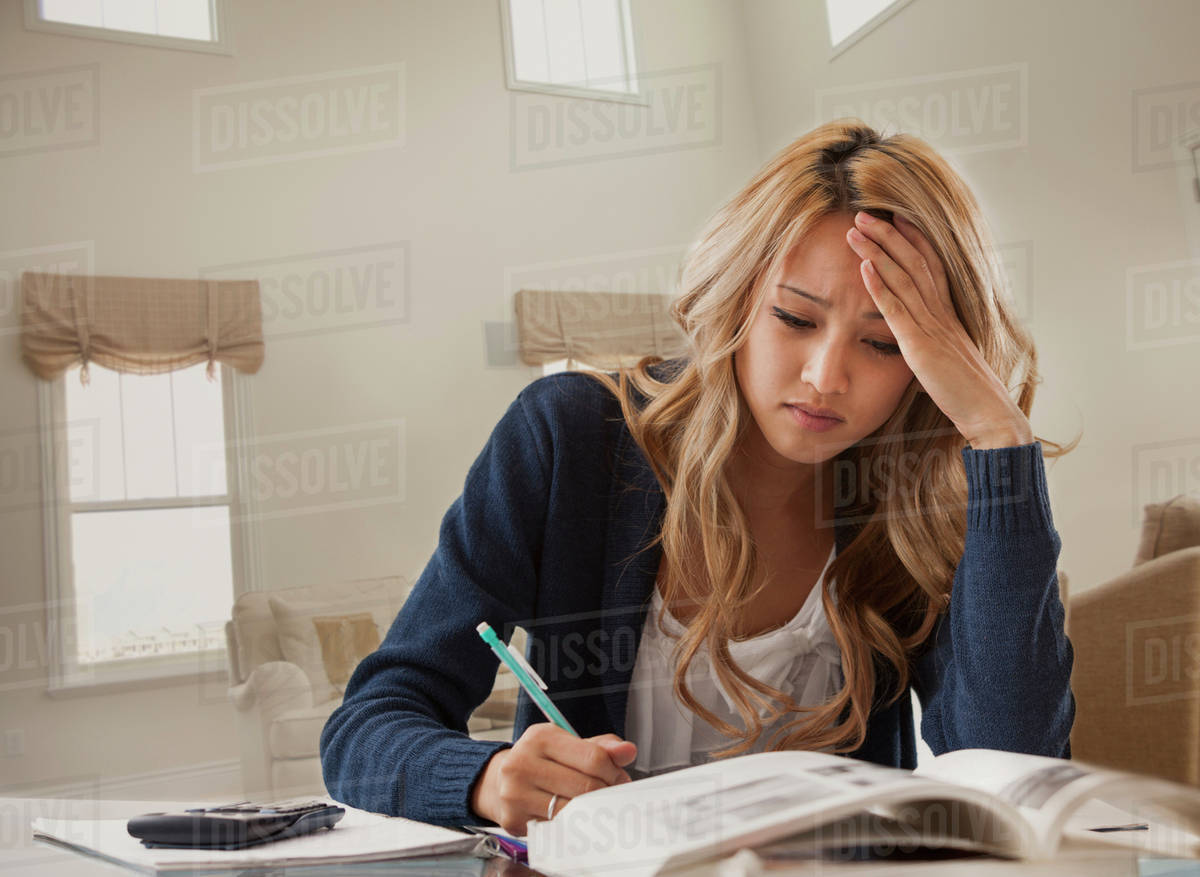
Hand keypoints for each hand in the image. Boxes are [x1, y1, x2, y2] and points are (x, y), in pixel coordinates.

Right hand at [469, 725, 636, 835]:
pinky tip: (575, 817)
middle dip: (606, 792)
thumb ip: (600, 747)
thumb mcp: (567, 744)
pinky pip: (557, 827)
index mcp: (540, 737)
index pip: (593, 758)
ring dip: (592, 811)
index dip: (614, 772)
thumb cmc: (541, 761)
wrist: (499, 781)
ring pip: (573, 810)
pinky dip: (572, 824)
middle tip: (612, 794)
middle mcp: (522, 762)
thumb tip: (629, 751)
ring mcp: (515, 793)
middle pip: (585, 787)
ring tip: (595, 805)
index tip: (619, 778)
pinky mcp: (514, 819)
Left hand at [845, 211, 1032, 448]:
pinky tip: (863, 267)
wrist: (988, 412)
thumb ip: (934, 342)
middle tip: (863, 214)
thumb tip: (921, 338)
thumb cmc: (968, 392)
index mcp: (949, 314)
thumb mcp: (948, 359)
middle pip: (914, 262)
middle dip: (888, 235)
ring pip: (904, 278)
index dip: (912, 239)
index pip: (930, 266)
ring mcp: (932, 327)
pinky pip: (898, 310)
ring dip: (877, 251)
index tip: (894, 217)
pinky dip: (880, 286)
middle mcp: (941, 313)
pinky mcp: (920, 345)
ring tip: (855, 230)